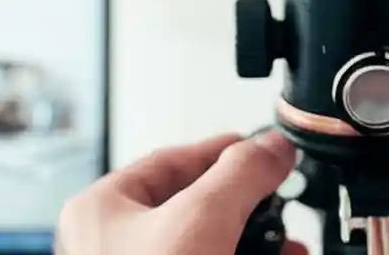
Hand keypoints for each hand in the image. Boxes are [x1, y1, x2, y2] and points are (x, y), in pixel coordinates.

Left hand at [56, 130, 306, 254]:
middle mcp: (109, 243)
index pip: (169, 160)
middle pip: (190, 205)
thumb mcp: (199, 222)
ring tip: (288, 241)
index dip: (221, 152)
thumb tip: (273, 145)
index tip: (260, 149)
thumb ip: (240, 175)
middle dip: (245, 204)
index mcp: (100, 209)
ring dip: (250, 239)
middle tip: (280, 197)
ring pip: (202, 242)